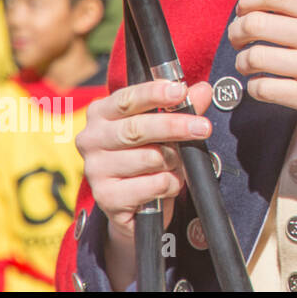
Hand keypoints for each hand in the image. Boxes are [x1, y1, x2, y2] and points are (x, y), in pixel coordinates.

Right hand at [75, 78, 213, 288]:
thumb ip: (186, 108)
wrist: (136, 208)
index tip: (182, 90)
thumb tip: (203, 89)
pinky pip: (149, 187)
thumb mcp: (171, 130)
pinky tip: (168, 187)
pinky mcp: (107, 199)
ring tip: (180, 165)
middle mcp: (91, 139)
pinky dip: (168, 185)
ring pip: (148, 159)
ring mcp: (95, 171)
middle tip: (205, 129)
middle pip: (139, 129)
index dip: (156, 94)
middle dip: (177, 127)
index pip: (128, 97)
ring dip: (175, 162)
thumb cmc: (154, 156)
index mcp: (104, 113)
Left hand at [228, 0, 296, 154]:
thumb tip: (273, 9)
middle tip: (239, 41)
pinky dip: (255, 89)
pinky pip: (264, 90)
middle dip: (236, 33)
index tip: (244, 12)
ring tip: (250, 67)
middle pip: (255, 23)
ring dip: (243, 63)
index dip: (247, 1)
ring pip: (253, 58)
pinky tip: (264, 88)